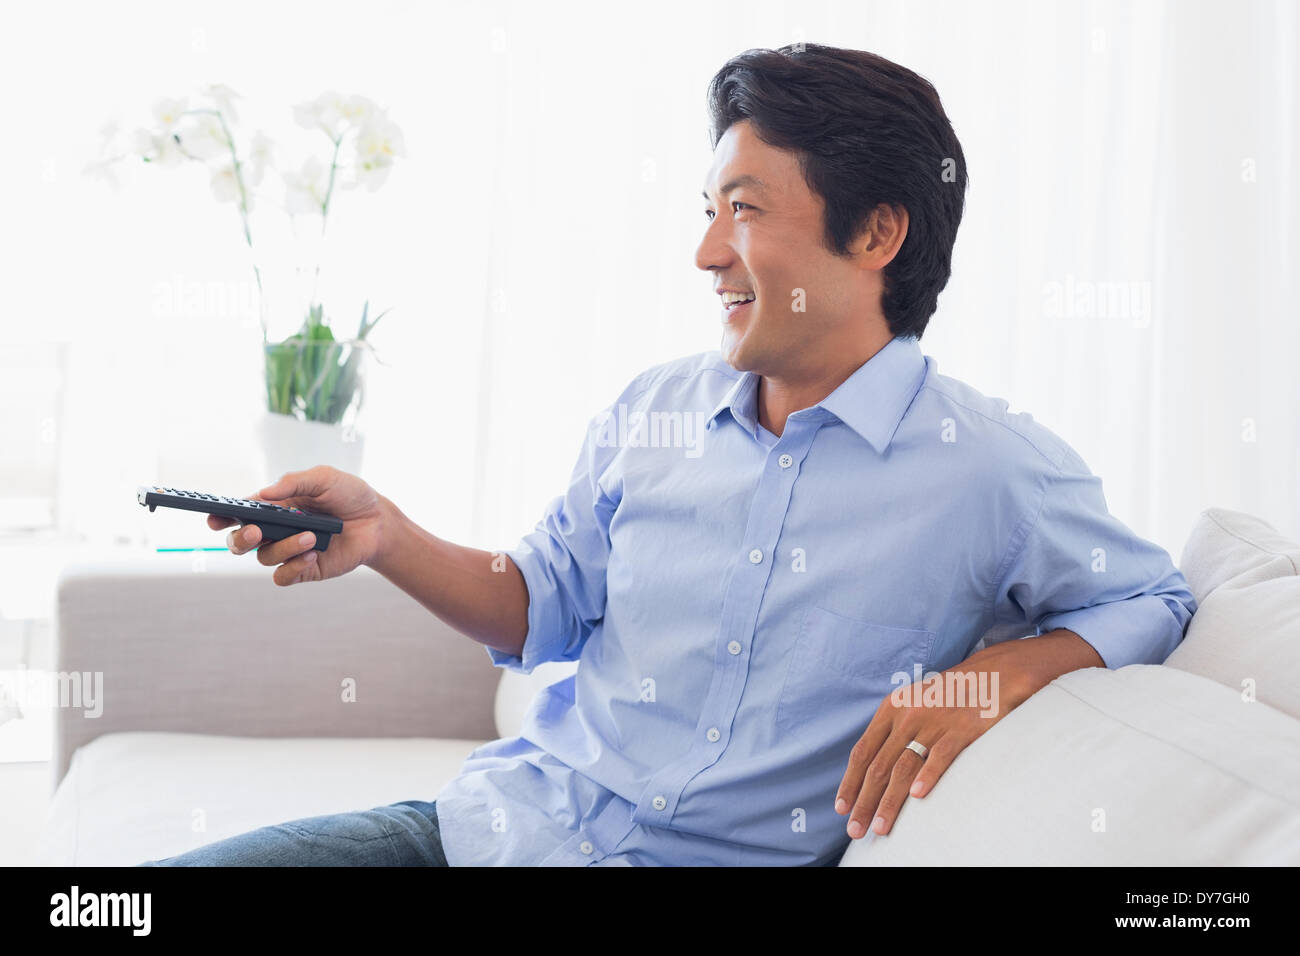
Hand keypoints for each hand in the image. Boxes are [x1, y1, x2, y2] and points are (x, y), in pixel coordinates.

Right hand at [206, 465, 385, 586]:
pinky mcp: (304, 569)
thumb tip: (264, 494)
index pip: (239, 512)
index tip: (214, 517)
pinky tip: (312, 555)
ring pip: (265, 557)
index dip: (220, 516)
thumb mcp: (324, 478)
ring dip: (285, 547)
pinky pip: (283, 576)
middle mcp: (276, 530)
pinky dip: (293, 567)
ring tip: (311, 536)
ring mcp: (288, 551)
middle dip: (241, 538)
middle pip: (240, 541)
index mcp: (274, 506)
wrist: (378, 521)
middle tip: (258, 531)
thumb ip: (294, 483)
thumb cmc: (349, 495)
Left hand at [833, 643, 1044, 839]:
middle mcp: (908, 715)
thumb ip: (892, 732)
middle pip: (879, 765)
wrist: (990, 674)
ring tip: (880, 826)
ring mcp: (934, 722)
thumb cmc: (947, 696)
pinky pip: (941, 755)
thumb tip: (870, 771)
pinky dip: (928, 775)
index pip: (863, 752)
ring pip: (904, 766)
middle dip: (865, 801)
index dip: (850, 781)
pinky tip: (917, 796)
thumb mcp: (911, 704)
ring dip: (890, 800)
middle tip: (856, 829)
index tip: (841, 808)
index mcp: (891, 709)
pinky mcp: (962, 728)